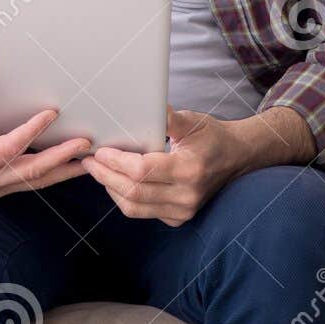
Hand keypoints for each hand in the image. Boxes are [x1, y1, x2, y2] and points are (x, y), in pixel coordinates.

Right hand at [0, 97, 91, 199]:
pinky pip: (31, 183)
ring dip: (64, 171)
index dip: (30, 131)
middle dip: (61, 157)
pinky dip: (53, 175)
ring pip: (35, 182)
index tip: (51, 113)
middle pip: (31, 171)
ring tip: (90, 160)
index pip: (7, 149)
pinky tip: (69, 166)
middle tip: (86, 144)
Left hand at [82, 106, 246, 226]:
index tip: (100, 150)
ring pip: (134, 206)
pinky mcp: (178, 217)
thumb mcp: (192, 121)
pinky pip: (142, 212)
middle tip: (89, 161)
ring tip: (97, 171)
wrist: (235, 157)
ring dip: (111, 188)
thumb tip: (144, 105)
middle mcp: (187, 195)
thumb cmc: (211, 136)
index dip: (116, 161)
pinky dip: (124, 197)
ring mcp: (183, 210)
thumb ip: (167, 117)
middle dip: (105, 176)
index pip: (142, 171)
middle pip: (133, 191)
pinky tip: (115, 181)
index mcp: (190, 170)